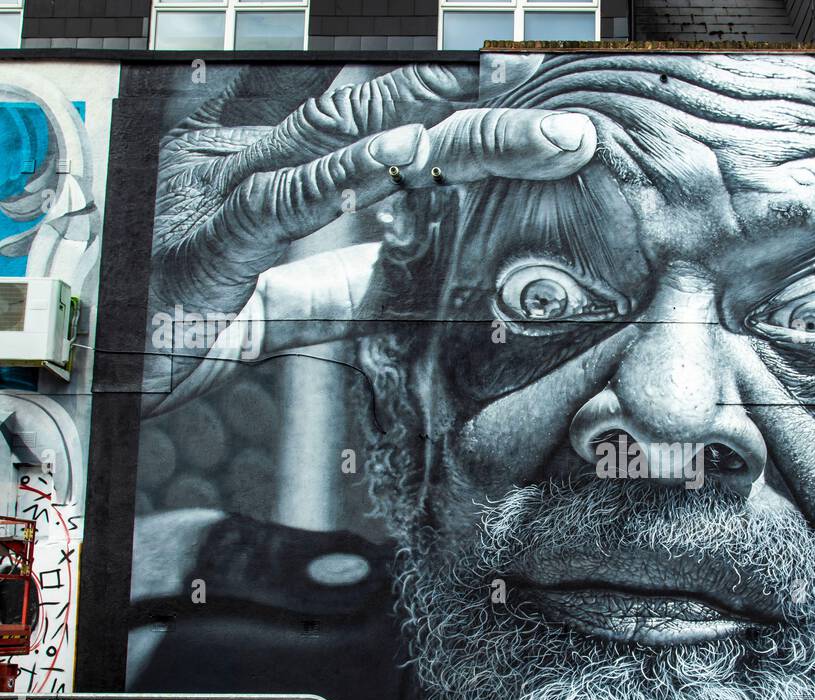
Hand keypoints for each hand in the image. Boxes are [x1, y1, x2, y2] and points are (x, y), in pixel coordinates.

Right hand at [147, 64, 595, 411]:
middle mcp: (270, 160)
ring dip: (434, 117)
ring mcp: (241, 189)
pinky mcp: (219, 236)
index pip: (391, 125)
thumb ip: (358, 281)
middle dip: (469, 95)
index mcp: (293, 172)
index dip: (460, 103)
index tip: (535, 90)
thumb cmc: (195, 314)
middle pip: (385, 114)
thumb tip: (424, 277)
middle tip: (549, 76)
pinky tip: (408, 153)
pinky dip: (349, 175)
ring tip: (503, 92)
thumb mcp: (298, 299)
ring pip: (347, 136)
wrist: (110, 353)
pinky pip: (290, 197)